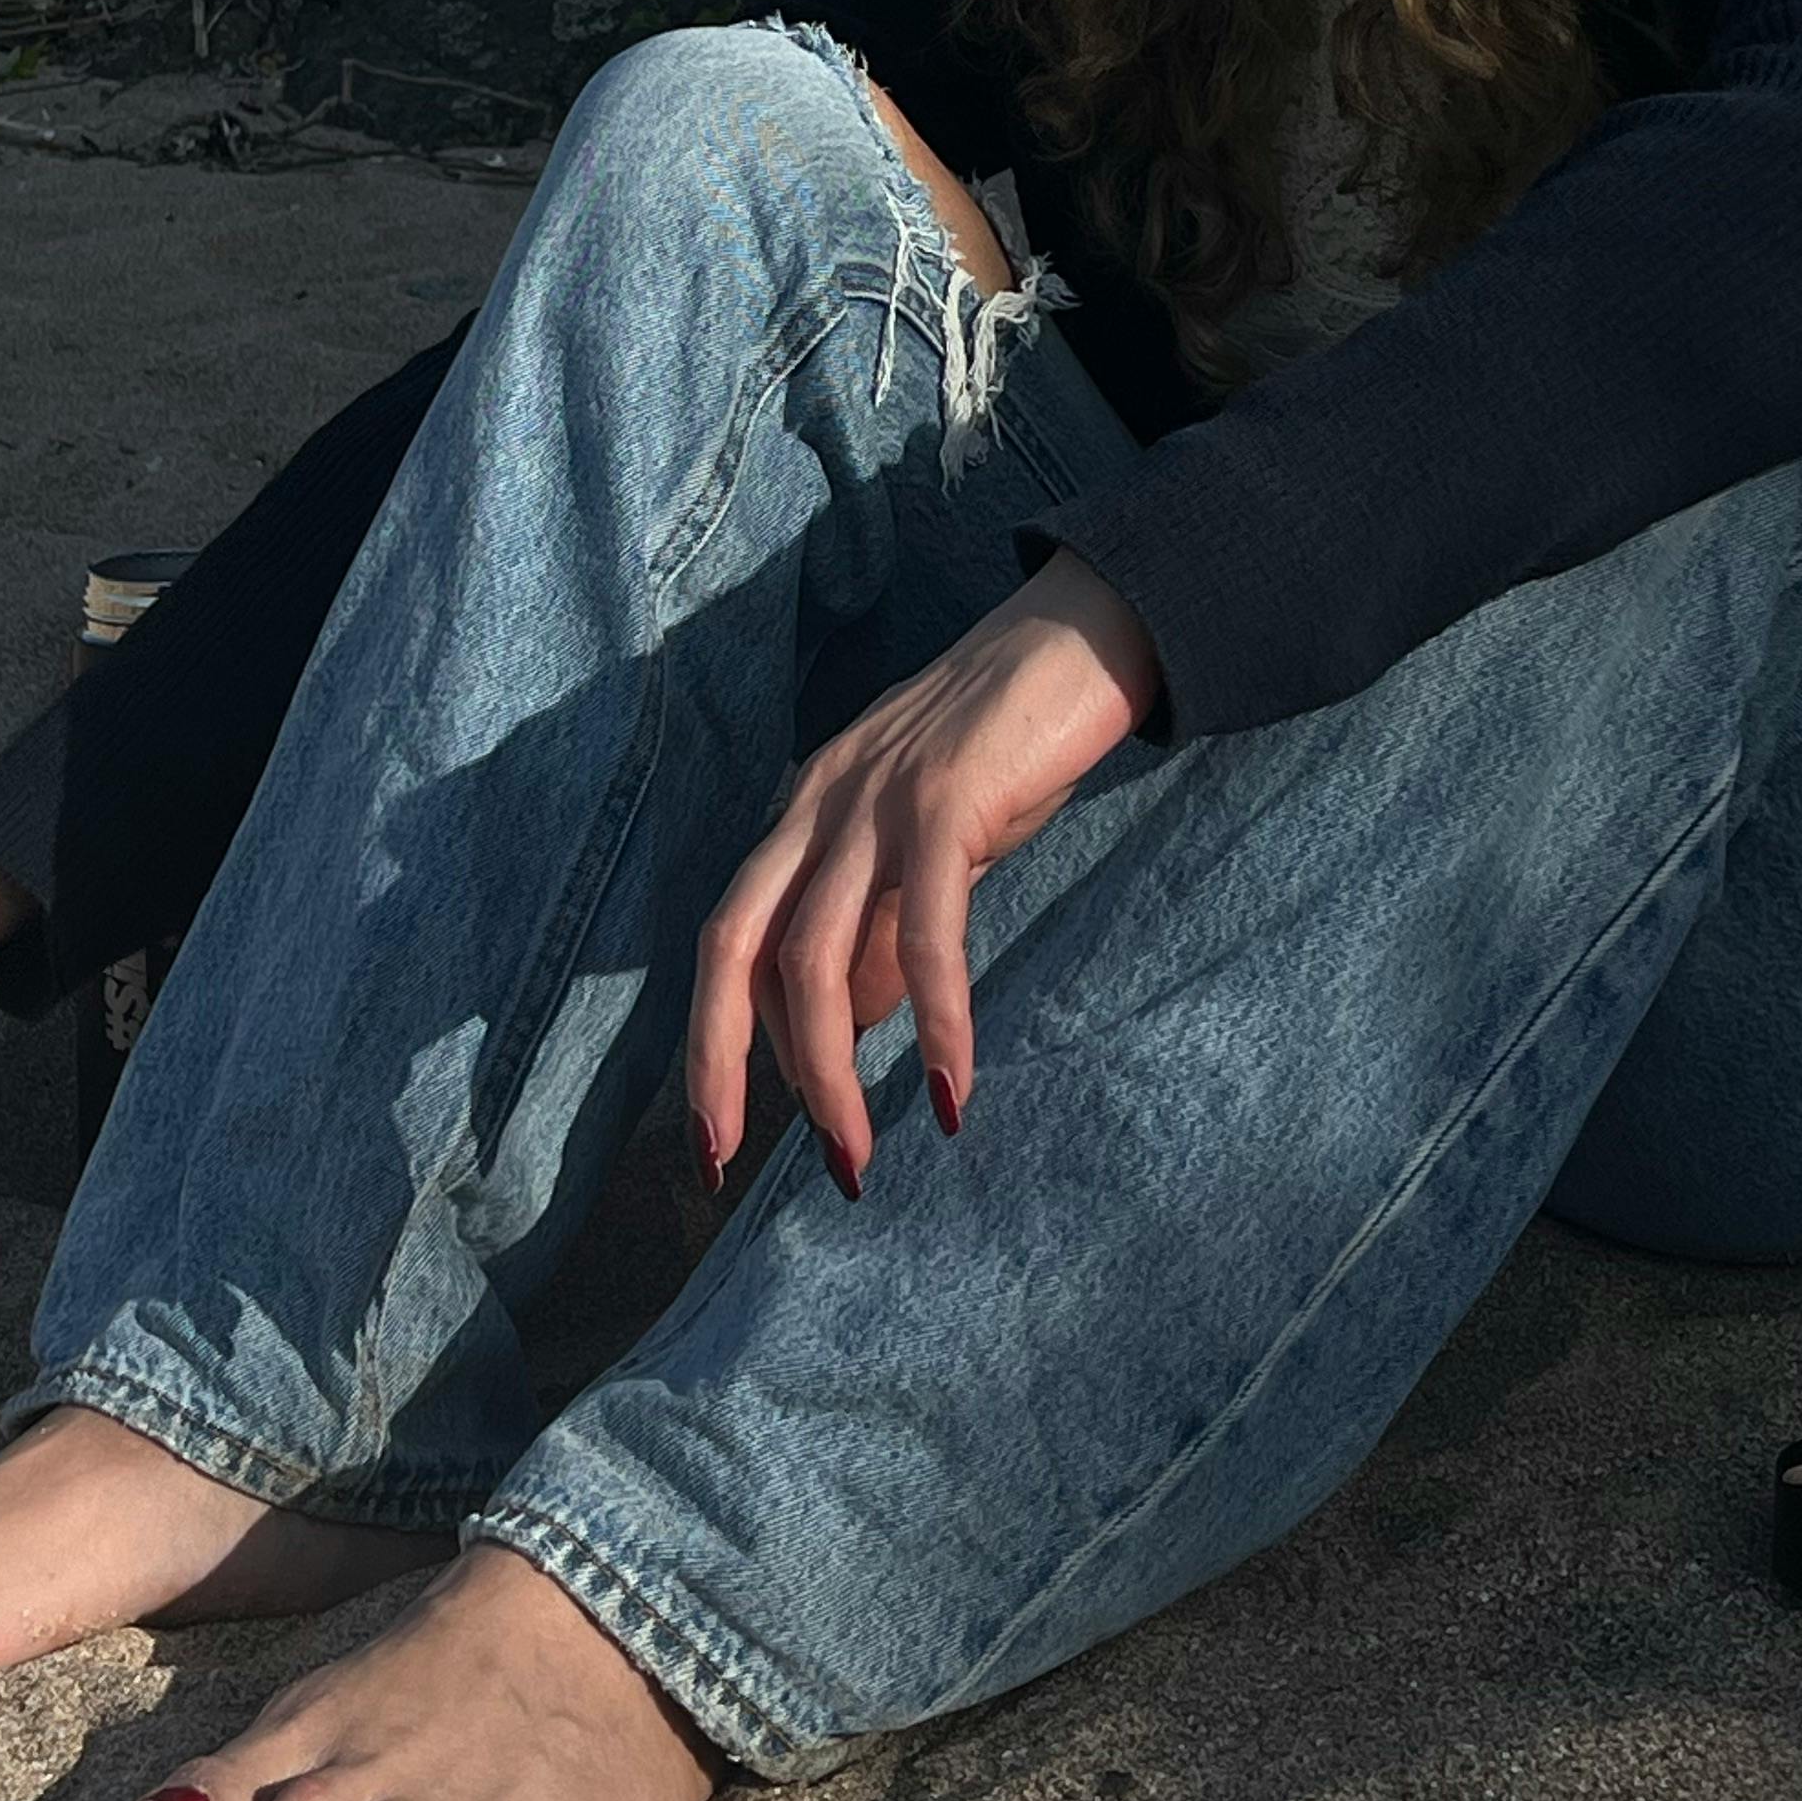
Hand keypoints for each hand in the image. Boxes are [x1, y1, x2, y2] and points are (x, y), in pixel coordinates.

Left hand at [684, 547, 1158, 1193]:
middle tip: (726, 1164)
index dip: (719, 1038)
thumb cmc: (1007, 745)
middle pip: (735, 944)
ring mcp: (878, 799)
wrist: (1083, 636)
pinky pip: (927, 932)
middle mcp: (820, 802)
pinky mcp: (947, 802)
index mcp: (806, 810)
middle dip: (718, 1062)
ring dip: (827, 1071)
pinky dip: (933, 1019)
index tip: (723, 1135)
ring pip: (816, 953)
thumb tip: (852, 1023)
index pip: (734, 936)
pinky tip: (950, 1088)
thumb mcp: (925, 841)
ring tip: (856, 1155)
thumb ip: (880, 921)